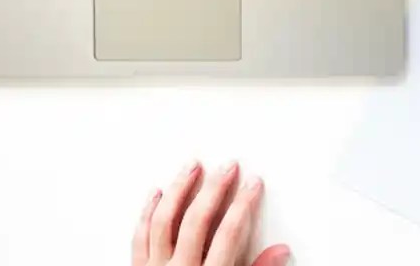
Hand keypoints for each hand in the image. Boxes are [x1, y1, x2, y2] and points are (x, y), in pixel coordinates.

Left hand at [132, 160, 290, 265]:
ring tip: (191, 167)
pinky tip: (157, 193)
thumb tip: (280, 252)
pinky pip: (140, 235)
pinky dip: (148, 211)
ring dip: (178, 189)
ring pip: (164, 220)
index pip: (228, 234)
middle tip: (228, 167)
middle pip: (196, 221)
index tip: (253, 184)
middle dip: (214, 189)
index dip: (243, 205)